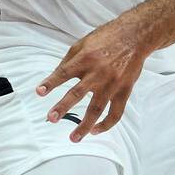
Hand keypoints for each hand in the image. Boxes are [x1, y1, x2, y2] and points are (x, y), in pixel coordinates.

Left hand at [36, 17, 149, 140]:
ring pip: (97, 109)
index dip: (51, 83)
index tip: (39, 92)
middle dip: (63, 107)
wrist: (135, 36)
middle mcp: (98, 73)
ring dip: (84, 125)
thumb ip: (69, 61)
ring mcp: (112, 84)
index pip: (64, 73)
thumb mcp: (83, 43)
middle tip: (51, 118)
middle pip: (78, 93)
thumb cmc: (106, 38)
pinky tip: (95, 131)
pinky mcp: (124, 90)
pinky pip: (116, 112)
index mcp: (85, 59)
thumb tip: (55, 77)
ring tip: (74, 138)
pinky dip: (106, 124)